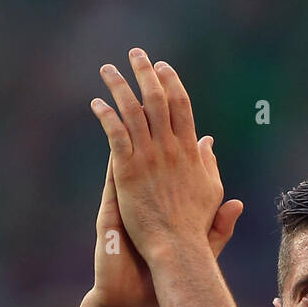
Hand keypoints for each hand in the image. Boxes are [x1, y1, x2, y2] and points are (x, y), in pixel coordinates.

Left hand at [90, 49, 242, 270]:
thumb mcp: (210, 193)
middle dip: (146, 73)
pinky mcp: (128, 171)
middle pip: (157, 100)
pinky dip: (107, 115)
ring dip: (120, 86)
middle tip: (137, 55)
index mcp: (189, 153)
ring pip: (133, 111)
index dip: (172, 83)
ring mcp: (149, 159)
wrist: (177, 251)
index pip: (182, 107)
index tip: (163, 67)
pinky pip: (116, 135)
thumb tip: (208, 141)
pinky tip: (97, 103)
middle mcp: (170, 149)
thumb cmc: (194, 229)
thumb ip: (209, 165)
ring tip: (108, 69)